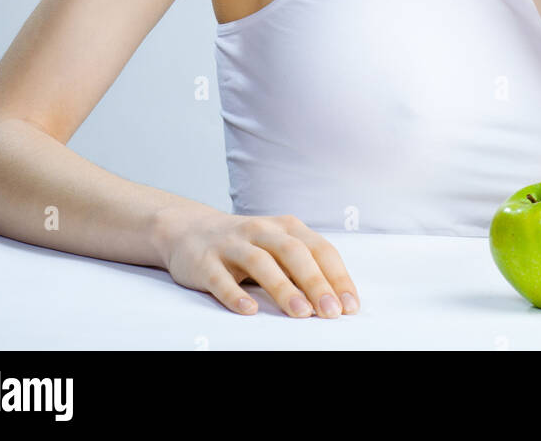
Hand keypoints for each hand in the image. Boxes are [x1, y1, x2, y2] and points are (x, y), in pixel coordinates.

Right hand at [157, 204, 359, 317]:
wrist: (190, 230)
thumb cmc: (245, 246)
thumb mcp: (276, 248)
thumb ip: (302, 268)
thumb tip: (336, 300)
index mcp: (285, 227)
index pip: (319, 249)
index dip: (337, 276)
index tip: (350, 305)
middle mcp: (261, 230)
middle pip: (293, 252)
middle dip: (315, 282)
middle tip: (331, 312)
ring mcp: (231, 244)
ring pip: (260, 262)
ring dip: (283, 287)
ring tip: (300, 312)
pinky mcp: (205, 261)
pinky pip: (220, 278)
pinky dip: (235, 294)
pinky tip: (249, 310)